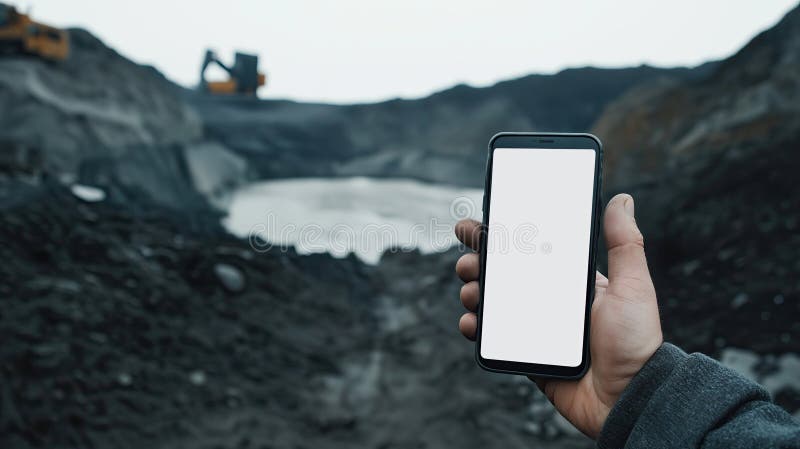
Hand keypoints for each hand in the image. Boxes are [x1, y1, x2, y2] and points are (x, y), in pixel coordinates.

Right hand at [454, 193, 661, 438]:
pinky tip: (472, 322)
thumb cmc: (636, 342)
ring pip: (492, 304)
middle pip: (502, 276)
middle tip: (469, 263)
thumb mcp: (632, 286)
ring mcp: (534, 329)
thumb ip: (624, 244)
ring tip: (472, 292)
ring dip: (473, 293)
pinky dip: (475, 328)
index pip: (528, 252)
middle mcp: (548, 302)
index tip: (475, 227)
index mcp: (568, 282)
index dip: (499, 238)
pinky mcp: (526, 355)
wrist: (629, 397)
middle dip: (477, 264)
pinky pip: (493, 338)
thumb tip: (622, 200)